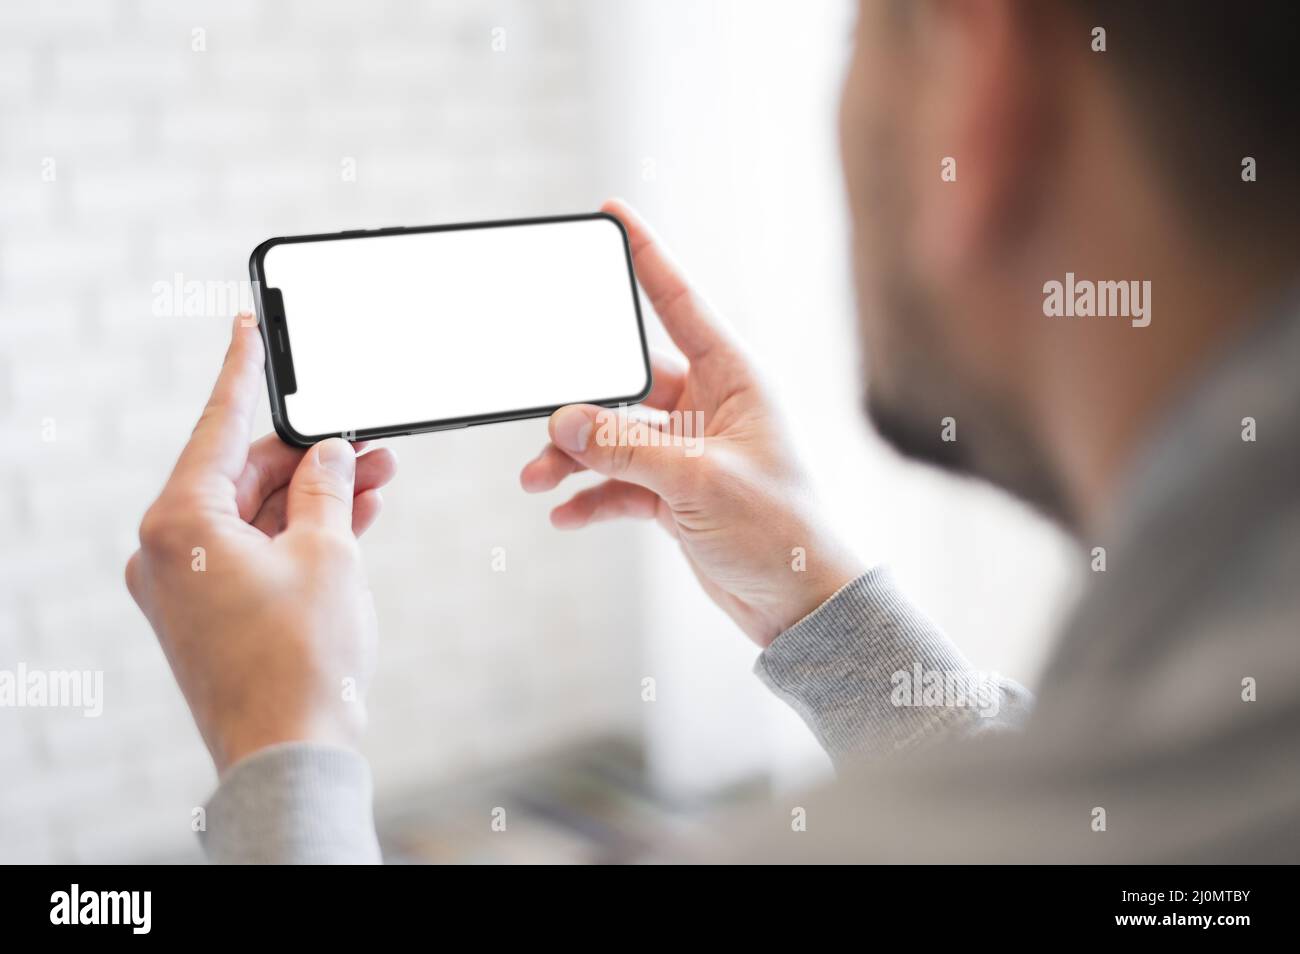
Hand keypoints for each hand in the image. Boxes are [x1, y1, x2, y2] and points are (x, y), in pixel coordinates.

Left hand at [125, 317, 397, 774]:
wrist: (289, 753)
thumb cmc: (302, 658)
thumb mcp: (329, 552)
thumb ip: (329, 488)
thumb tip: (331, 452)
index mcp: (178, 523)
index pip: (217, 427)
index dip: (243, 373)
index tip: (247, 328)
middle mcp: (167, 550)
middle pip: (243, 475)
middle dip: (312, 457)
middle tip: (369, 442)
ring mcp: (185, 586)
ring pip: (256, 516)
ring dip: (316, 497)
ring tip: (380, 478)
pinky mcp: (209, 614)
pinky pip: (255, 553)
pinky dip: (300, 535)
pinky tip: (355, 517)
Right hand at [521, 199, 863, 647]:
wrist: (798, 607)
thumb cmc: (781, 534)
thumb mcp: (700, 484)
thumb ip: (629, 449)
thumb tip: (564, 421)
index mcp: (734, 379)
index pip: (681, 302)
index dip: (646, 256)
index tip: (611, 213)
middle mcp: (708, 406)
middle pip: (626, 381)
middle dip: (579, 401)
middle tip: (541, 413)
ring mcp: (687, 450)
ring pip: (613, 436)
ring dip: (574, 457)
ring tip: (538, 481)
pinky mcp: (673, 492)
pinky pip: (617, 481)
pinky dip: (590, 496)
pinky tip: (567, 515)